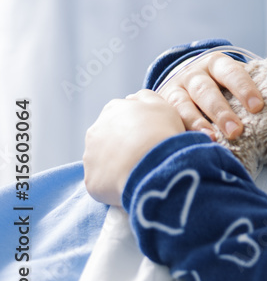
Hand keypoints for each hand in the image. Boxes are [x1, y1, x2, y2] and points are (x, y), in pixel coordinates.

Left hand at [83, 91, 184, 206]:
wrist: (153, 165)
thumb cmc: (160, 132)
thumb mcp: (162, 105)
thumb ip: (146, 97)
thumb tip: (132, 98)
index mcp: (112, 110)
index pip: (120, 115)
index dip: (136, 126)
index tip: (149, 135)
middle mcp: (95, 130)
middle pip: (109, 137)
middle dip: (122, 144)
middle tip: (144, 153)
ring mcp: (90, 156)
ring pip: (103, 160)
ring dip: (117, 163)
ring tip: (138, 169)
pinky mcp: (91, 180)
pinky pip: (103, 181)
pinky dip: (115, 182)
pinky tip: (131, 181)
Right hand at [158, 53, 263, 140]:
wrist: (183, 79)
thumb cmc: (221, 85)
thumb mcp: (232, 78)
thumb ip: (252, 88)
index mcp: (217, 63)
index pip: (231, 72)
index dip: (244, 88)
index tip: (257, 106)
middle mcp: (194, 74)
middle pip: (206, 91)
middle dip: (221, 111)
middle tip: (237, 131)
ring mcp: (175, 89)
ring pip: (184, 105)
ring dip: (199, 123)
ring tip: (213, 140)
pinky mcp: (162, 106)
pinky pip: (170, 119)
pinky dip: (180, 130)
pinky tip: (190, 143)